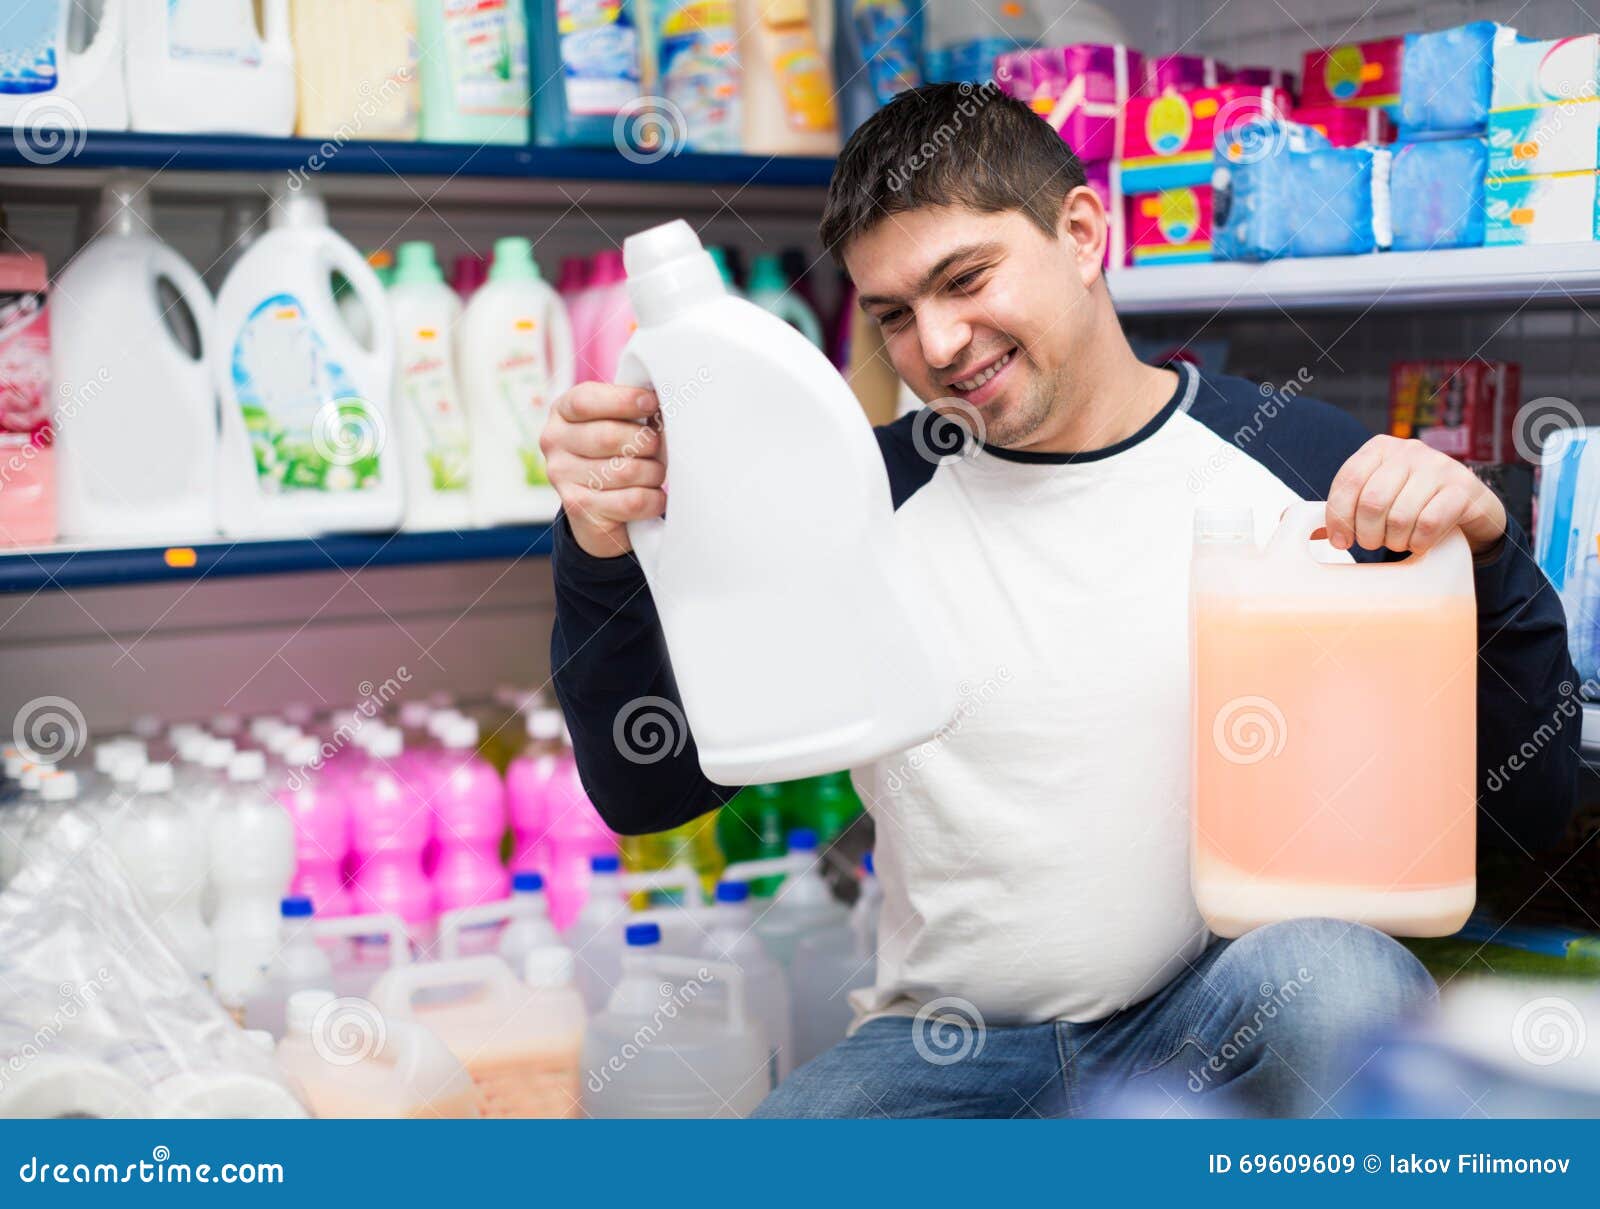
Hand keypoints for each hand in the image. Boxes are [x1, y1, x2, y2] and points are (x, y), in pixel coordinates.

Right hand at [540, 382, 665, 558]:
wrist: (601, 510)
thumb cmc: (618, 454)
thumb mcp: (622, 424)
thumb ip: (637, 411)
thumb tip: (666, 404)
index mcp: (563, 411)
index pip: (585, 401)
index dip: (622, 400)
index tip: (651, 403)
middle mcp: (554, 441)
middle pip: (608, 436)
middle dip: (646, 442)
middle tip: (655, 448)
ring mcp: (562, 476)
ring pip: (626, 471)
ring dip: (653, 473)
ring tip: (652, 474)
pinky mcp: (579, 508)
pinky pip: (633, 501)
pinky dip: (654, 500)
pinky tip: (651, 496)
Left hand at [1325, 435, 1505, 557]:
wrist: (1469, 505)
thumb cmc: (1412, 503)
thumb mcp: (1378, 495)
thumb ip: (1346, 506)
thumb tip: (1308, 529)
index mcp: (1380, 448)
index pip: (1349, 480)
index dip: (1338, 517)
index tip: (1340, 540)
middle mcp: (1410, 450)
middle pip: (1372, 502)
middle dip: (1367, 534)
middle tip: (1373, 542)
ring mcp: (1439, 466)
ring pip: (1400, 516)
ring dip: (1395, 540)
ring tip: (1399, 541)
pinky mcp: (1463, 488)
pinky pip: (1429, 524)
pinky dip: (1419, 542)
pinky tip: (1419, 542)